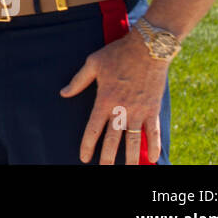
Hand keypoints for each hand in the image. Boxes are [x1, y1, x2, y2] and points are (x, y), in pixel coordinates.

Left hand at [61, 30, 168, 163]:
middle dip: (108, 157)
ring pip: (134, 140)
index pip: (93, 129)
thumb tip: (63, 93)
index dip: (88, 145)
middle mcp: (122, 109)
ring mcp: (139, 110)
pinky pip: (154, 132)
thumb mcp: (92, 63)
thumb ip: (78, 81)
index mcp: (104, 99)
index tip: (84, 158)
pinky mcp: (153, 109)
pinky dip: (154, 146)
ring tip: (128, 169)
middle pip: (113, 140)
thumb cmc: (117, 53)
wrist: (148, 48)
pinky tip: (152, 159)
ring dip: (130, 157)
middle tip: (104, 168)